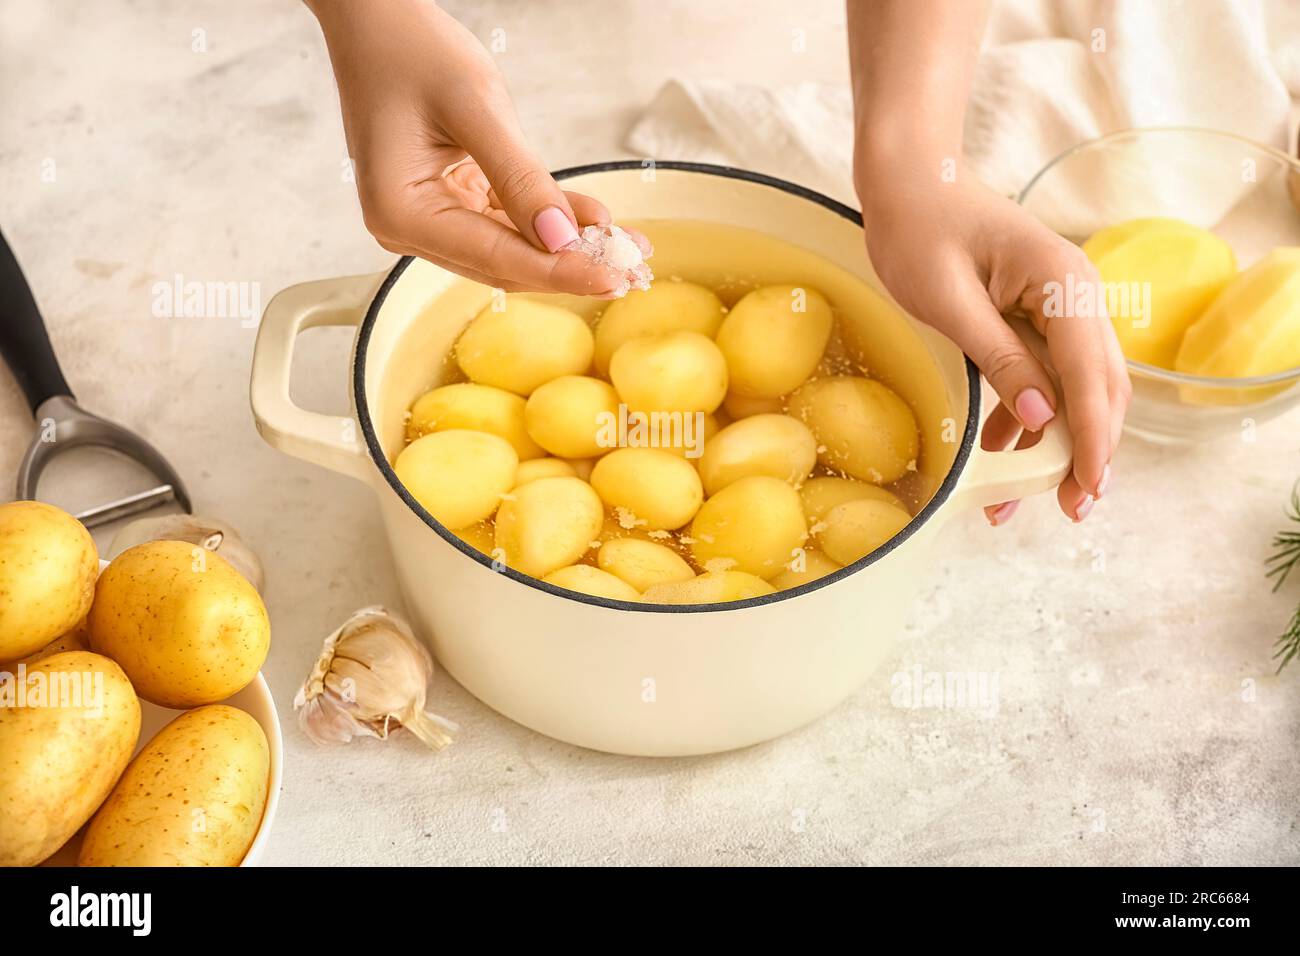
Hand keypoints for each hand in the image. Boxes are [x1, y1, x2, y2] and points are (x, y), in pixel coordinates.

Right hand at [308, 0, 629, 294]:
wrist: (376, 21)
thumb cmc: (413, 49)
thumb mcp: (477, 107)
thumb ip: (521, 177)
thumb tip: (562, 238)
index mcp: (401, 213)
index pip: (496, 257)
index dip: (560, 271)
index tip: (613, 277)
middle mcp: (406, 229)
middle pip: (504, 265)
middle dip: (569, 266)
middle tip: (633, 270)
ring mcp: (425, 220)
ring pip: (509, 250)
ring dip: (566, 249)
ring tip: (627, 249)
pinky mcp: (445, 204)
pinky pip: (504, 225)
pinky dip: (547, 223)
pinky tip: (594, 223)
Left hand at [858, 170, 1129, 522]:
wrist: (909, 181)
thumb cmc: (919, 230)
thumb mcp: (950, 301)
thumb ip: (999, 358)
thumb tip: (1040, 417)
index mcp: (1064, 285)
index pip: (1091, 377)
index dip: (1092, 441)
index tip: (1085, 491)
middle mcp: (1077, 295)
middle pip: (1099, 388)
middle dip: (1087, 451)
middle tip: (1069, 509)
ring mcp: (1061, 304)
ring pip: (1074, 387)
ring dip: (1053, 442)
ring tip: (1022, 498)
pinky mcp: (1037, 314)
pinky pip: (1045, 374)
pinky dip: (1026, 415)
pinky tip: (997, 450)